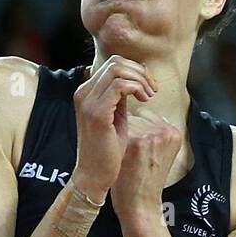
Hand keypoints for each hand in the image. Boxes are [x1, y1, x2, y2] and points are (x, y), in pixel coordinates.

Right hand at [71, 55, 156, 198]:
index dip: (135, 70)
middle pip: (116, 62)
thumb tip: (135, 79)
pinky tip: (144, 100)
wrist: (94, 174)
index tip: (148, 86)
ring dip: (140, 80)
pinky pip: (120, 86)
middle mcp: (83, 93)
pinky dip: (137, 88)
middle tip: (152, 90)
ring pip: (118, 70)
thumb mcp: (114, 116)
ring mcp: (88, 102)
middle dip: (140, 72)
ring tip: (149, 96)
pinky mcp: (97, 113)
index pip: (113, 64)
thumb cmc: (107, 149)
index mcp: (86, 93)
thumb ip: (119, 96)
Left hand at [109, 107, 182, 220]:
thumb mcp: (160, 153)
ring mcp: (151, 136)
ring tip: (126, 156)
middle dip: (129, 132)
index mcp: (174, 133)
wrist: (140, 205)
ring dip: (120, 135)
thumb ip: (155, 133)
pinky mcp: (136, 142)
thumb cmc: (145, 180)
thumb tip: (139, 113)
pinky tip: (120, 157)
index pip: (148, 116)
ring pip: (126, 122)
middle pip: (137, 117)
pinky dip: (114, 142)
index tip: (137, 148)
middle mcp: (165, 132)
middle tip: (131, 154)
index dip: (137, 131)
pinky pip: (117, 131)